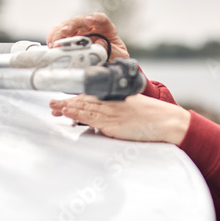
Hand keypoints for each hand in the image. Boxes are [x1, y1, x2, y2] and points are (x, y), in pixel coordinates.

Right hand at [46, 12, 129, 60]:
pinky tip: (52, 44)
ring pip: (67, 25)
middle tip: (66, 31)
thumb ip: (112, 50)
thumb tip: (100, 43)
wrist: (108, 64)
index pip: (101, 19)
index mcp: (105, 29)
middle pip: (79, 20)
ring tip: (56, 42)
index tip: (90, 20)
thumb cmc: (113, 57)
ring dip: (60, 32)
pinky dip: (53, 37)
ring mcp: (78, 32)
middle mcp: (90, 28)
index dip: (96, 18)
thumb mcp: (118, 56)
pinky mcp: (68, 38)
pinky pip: (58, 33)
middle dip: (71, 24)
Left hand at [50, 94, 190, 144]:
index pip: (92, 96)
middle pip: (85, 100)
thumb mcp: (135, 109)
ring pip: (84, 107)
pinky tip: (67, 112)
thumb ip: (120, 111)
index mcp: (117, 98)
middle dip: (67, 102)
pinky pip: (91, 118)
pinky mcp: (113, 124)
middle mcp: (112, 103)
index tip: (66, 100)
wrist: (167, 122)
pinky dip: (77, 114)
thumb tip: (106, 120)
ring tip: (54, 107)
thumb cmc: (154, 117)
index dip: (77, 98)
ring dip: (67, 107)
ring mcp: (112, 113)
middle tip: (52, 103)